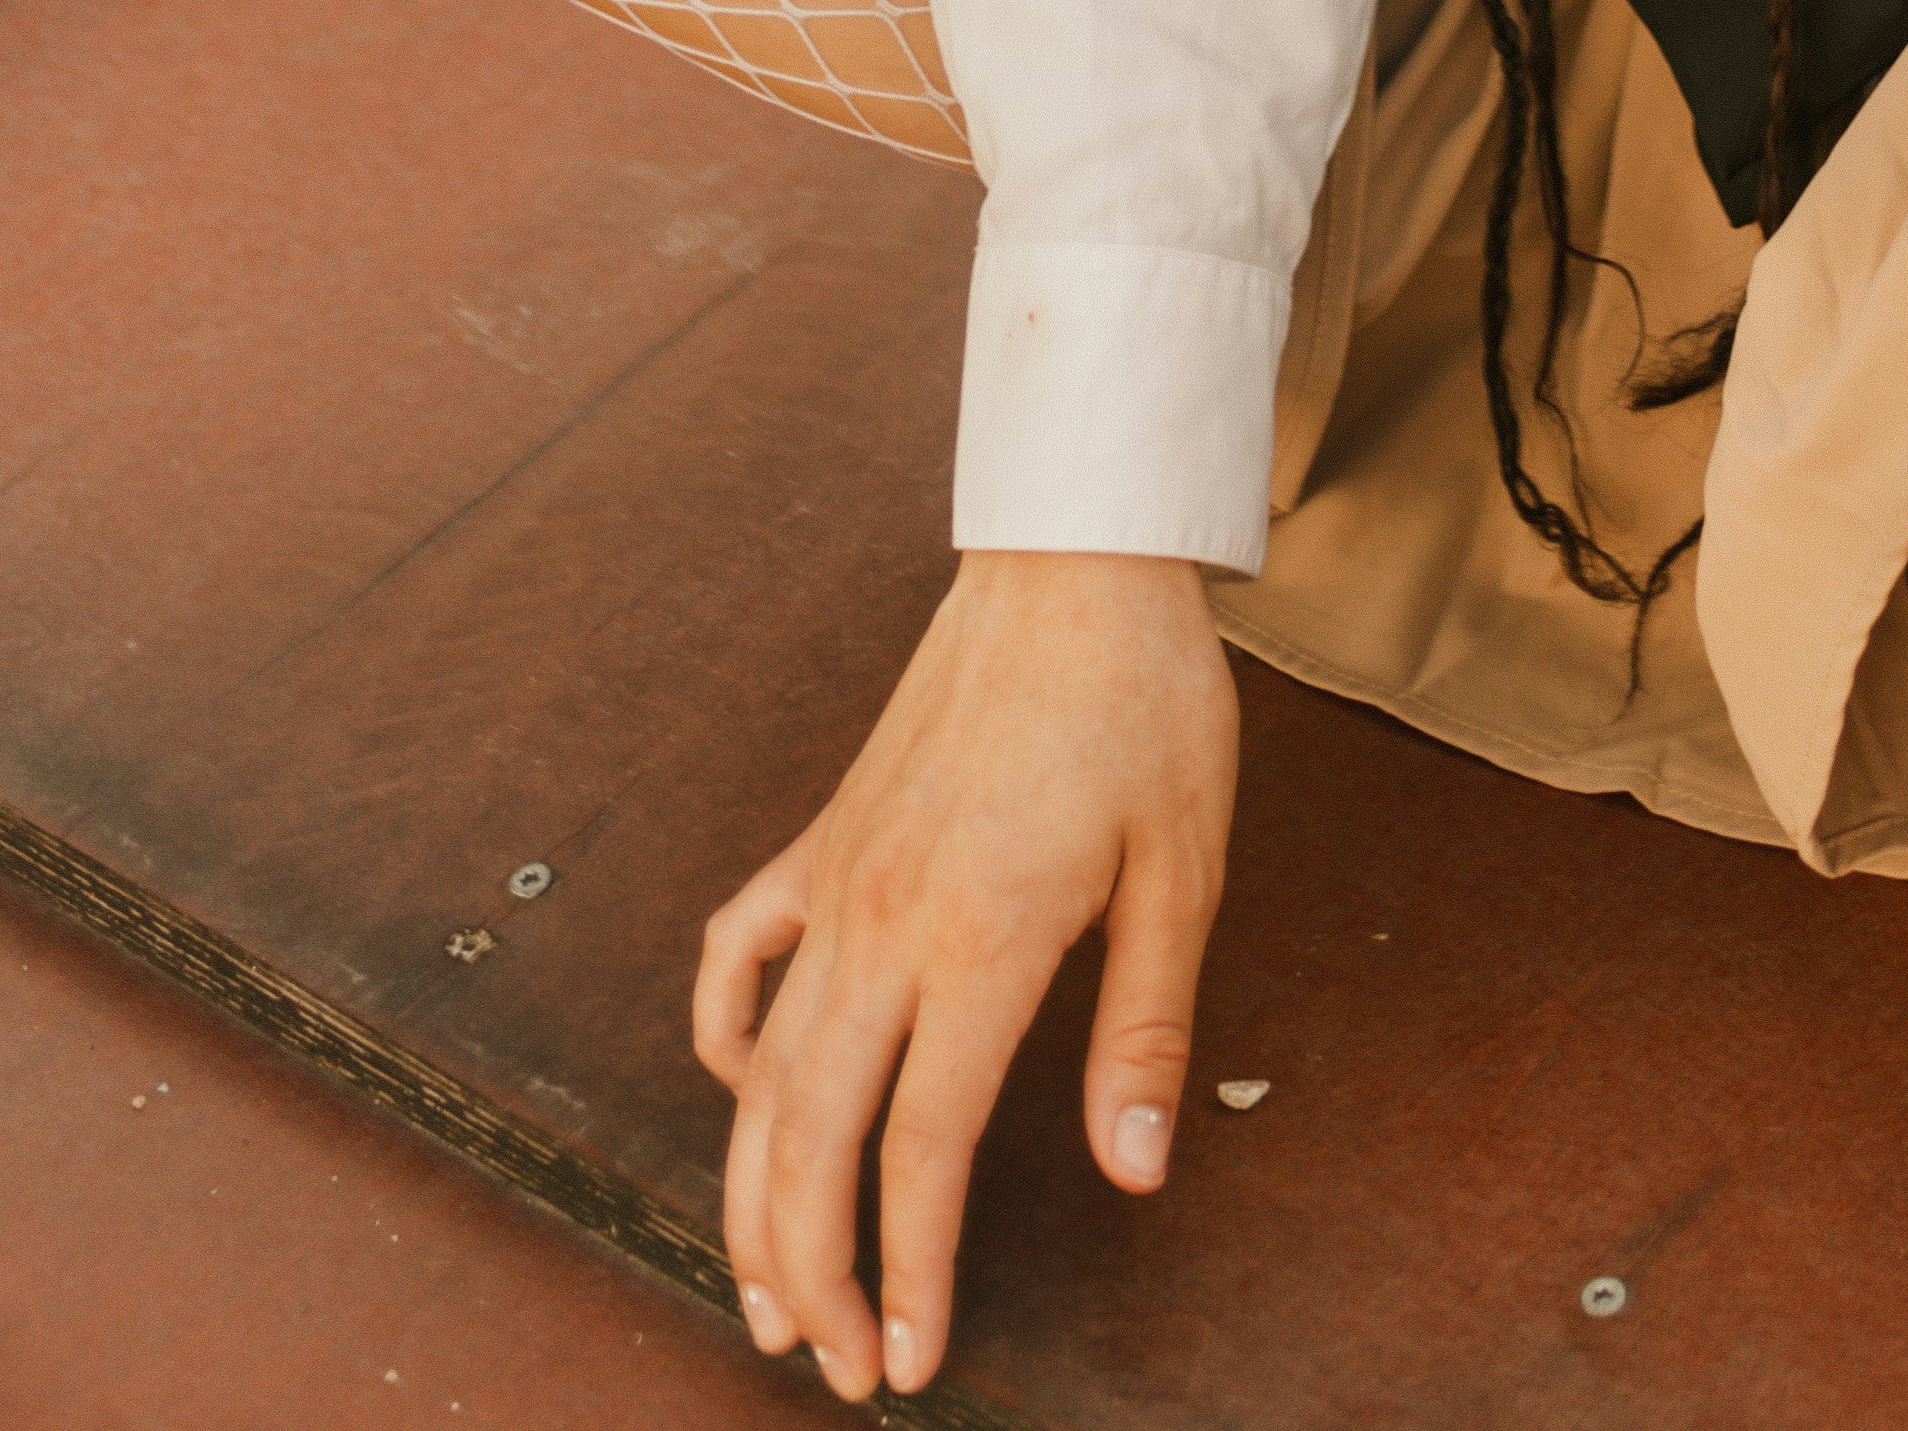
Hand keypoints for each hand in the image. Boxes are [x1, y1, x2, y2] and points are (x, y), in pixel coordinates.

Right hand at [695, 550, 1235, 1402]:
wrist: (1075, 558)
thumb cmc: (1147, 702)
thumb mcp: (1185, 869)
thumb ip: (1147, 1033)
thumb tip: (1133, 1174)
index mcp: (982, 937)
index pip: (918, 1152)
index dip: (908, 1272)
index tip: (910, 1361)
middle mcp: (887, 921)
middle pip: (812, 1138)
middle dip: (811, 1273)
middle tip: (835, 1367)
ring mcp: (840, 878)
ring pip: (759, 1074)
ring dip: (752, 1195)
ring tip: (766, 1295)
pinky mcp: (824, 840)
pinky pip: (739, 957)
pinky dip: (722, 1039)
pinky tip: (740, 1101)